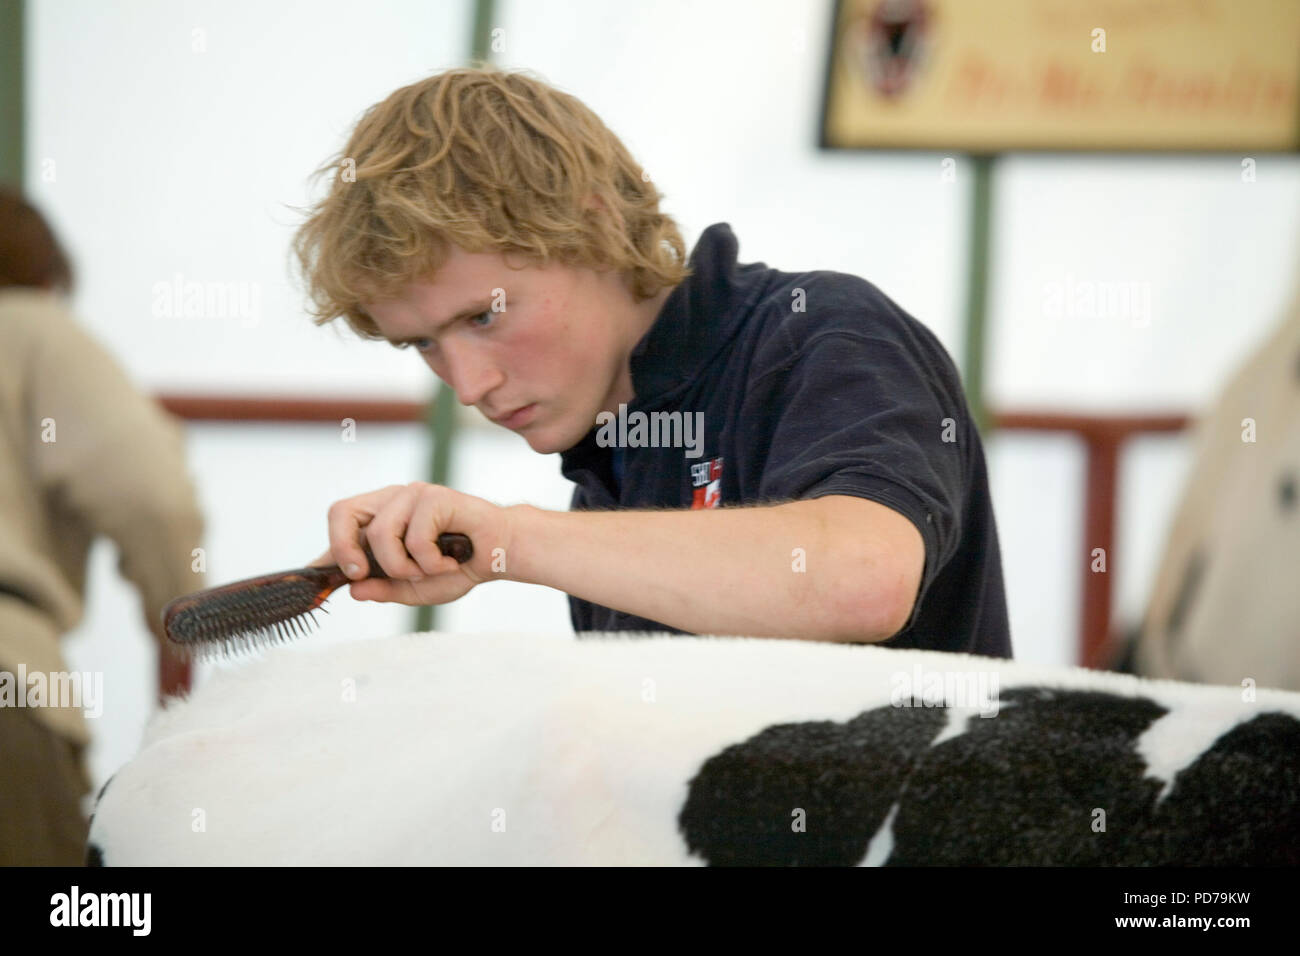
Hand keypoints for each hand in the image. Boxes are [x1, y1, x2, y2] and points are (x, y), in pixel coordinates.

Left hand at [310, 482, 515, 605]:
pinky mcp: (435, 497)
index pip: (341, 525)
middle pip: (342, 512)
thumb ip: (384, 588)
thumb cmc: (458, 566)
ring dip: (403, 567)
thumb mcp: (414, 587)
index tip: (316, 580)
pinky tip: (450, 562)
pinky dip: (431, 562)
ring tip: (430, 571)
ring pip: (380, 534)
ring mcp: (413, 494)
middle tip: (362, 575)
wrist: (501, 554)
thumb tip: (354, 590)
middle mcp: (393, 500)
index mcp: (383, 515)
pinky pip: (414, 539)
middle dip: (344, 549)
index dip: (325, 551)